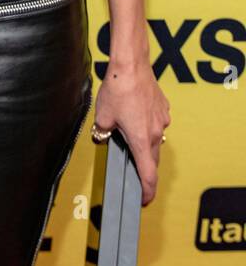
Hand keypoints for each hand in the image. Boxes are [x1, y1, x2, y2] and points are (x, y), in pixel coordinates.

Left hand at [93, 56, 169, 204]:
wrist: (131, 65)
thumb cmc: (117, 89)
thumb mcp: (102, 116)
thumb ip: (103, 131)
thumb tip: (104, 135)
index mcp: (141, 140)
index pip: (148, 174)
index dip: (147, 191)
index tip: (144, 200)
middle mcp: (155, 133)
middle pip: (151, 158)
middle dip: (143, 167)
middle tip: (133, 172)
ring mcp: (161, 120)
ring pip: (153, 139)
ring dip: (143, 141)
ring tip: (127, 131)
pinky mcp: (163, 108)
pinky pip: (155, 123)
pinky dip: (146, 124)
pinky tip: (134, 114)